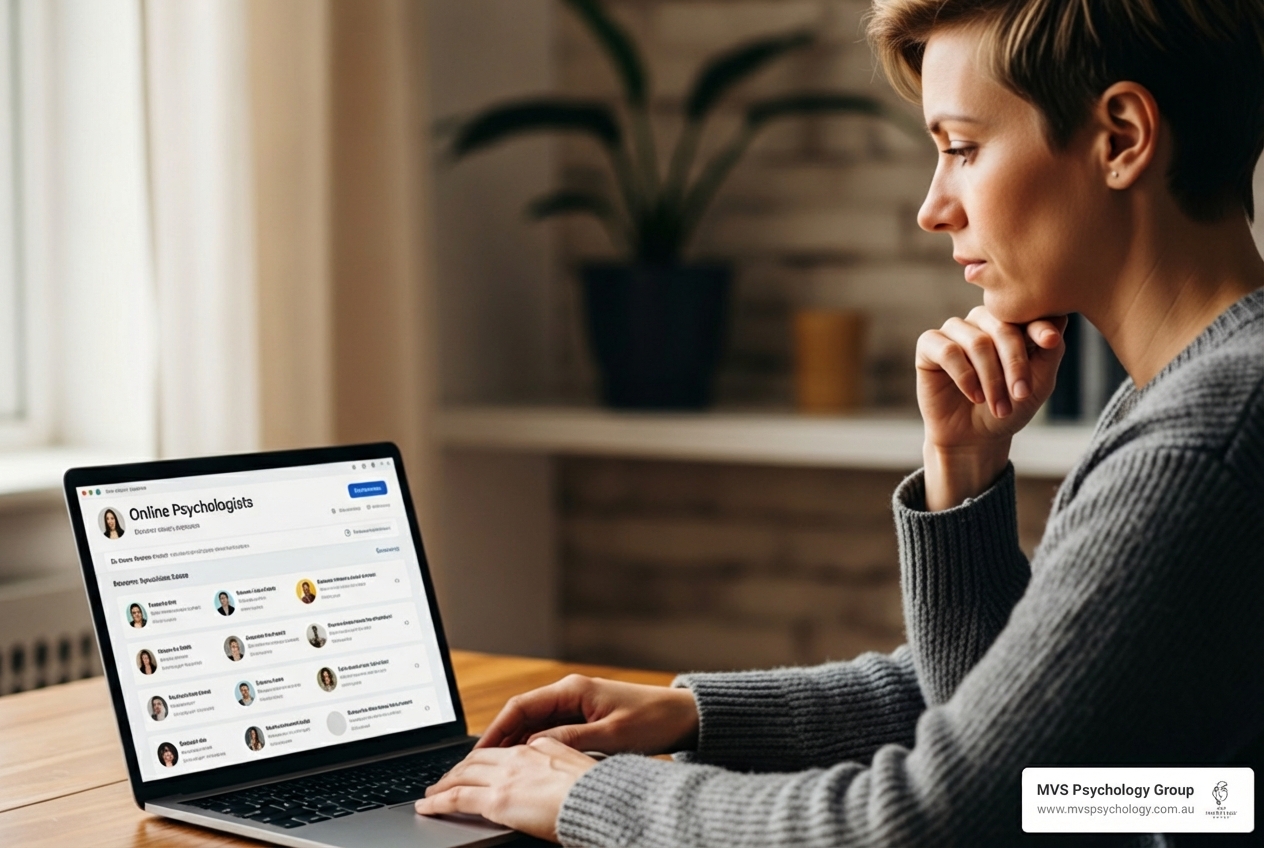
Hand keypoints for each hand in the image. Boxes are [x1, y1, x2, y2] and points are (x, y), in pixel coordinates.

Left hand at [415, 738, 595, 841]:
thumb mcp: (579, 765)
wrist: (601, 802)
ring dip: (443, 783)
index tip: (473, 766)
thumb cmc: (598, 791)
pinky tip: (427, 806)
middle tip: (444, 779)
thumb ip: (557, 760)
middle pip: (476, 759)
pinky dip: (438, 801)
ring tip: (432, 793)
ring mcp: (506, 777)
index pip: (501, 750)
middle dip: (457, 769)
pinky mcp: (497, 800)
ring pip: (462, 775)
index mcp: (539, 747)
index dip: (481, 759)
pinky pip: (457, 798)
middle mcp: (518, 756)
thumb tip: (547, 765)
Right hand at [476, 673, 698, 754]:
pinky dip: (536, 750)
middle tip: (476, 768)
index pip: (520, 707)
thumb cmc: (654, 720)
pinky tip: (526, 769)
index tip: (478, 752)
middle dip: (499, 741)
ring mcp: (577, 707)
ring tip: (494, 773)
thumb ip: (572, 740)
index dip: (496, 730)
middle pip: (522, 717)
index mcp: (572, 690)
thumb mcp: (611, 736)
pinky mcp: (585, 720)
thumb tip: (535, 749)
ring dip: (515, 748)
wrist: (684, 716)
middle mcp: (570, 694)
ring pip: (534, 727)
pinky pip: (550, 734)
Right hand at [915, 307, 1065, 509]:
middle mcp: (982, 320)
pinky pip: (948, 351)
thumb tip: (1059, 321)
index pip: (1026, 313)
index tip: (1050, 342)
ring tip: (999, 407)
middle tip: (1021, 395)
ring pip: (976, 342)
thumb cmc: (1008, 407)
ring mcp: (955, 331)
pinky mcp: (929, 345)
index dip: (1039, 325)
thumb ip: (1050, 351)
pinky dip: (964, 377)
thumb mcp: (1039, 383)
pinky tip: (974, 396)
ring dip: (991, 379)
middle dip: (1015, 363)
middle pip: (1002, 327)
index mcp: (1010, 323)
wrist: (975, 437)